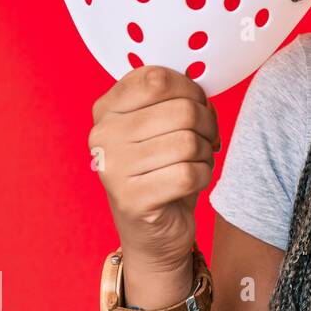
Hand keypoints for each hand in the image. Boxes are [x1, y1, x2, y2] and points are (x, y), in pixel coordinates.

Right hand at [88, 65, 220, 271]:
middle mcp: (102, 135)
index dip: (190, 90)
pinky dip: (204, 175)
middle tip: (206, 139)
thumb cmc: (162, 170)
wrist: (153, 232)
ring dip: (205, 153)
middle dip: (207, 125)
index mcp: (107, 108)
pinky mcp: (131, 199)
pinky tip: (193, 181)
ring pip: (188, 141)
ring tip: (196, 161)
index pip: (158, 78)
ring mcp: (112, 168)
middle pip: (182, 110)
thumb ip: (174, 99)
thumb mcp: (162, 126)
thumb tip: (202, 90)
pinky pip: (190, 173)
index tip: (195, 106)